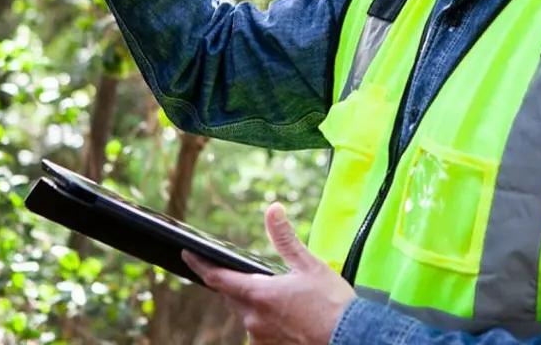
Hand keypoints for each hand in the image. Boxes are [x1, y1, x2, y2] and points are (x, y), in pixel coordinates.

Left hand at [183, 203, 355, 344]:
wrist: (352, 338)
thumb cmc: (333, 304)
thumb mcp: (309, 265)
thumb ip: (285, 238)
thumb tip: (273, 210)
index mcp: (259, 294)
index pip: (217, 278)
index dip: (200, 265)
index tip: (188, 256)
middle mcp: (254, 318)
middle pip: (232, 297)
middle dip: (236, 285)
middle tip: (256, 278)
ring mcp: (260, 338)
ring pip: (246, 315)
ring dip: (254, 305)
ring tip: (282, 301)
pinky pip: (258, 333)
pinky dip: (265, 322)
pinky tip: (286, 319)